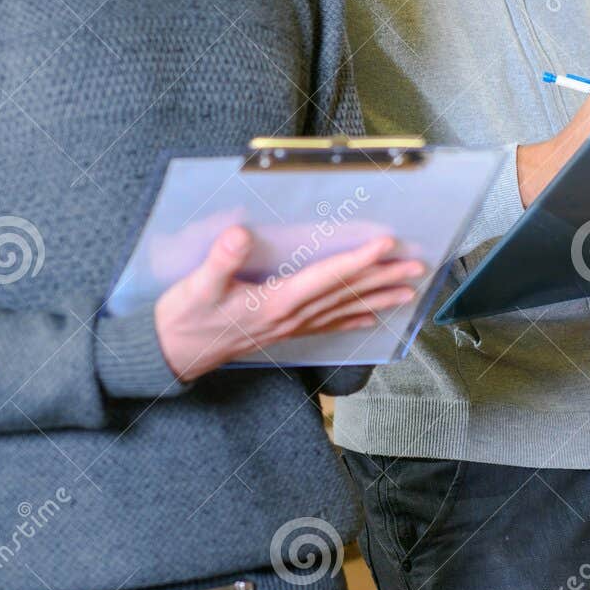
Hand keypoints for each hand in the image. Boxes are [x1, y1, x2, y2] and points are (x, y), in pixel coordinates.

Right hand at [154, 228, 424, 381]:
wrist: (171, 355)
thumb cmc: (184, 318)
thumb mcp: (196, 286)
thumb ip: (220, 261)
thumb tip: (238, 234)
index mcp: (276, 301)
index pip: (326, 277)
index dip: (357, 260)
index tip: (385, 245)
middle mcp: (291, 316)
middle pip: (346, 293)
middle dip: (383, 278)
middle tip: (418, 267)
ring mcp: (291, 326)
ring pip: (344, 309)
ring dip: (378, 298)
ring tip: (410, 291)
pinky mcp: (284, 332)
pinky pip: (327, 325)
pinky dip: (352, 320)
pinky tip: (372, 319)